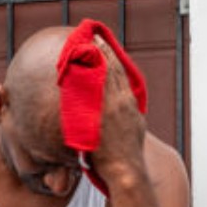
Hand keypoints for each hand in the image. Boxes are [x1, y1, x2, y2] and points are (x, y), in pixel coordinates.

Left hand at [88, 37, 147, 185]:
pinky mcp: (97, 114)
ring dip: (88, 59)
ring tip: (78, 45)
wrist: (126, 170)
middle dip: (100, 51)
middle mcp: (120, 100)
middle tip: (90, 36)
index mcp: (130, 102)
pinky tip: (71, 66)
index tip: (102, 45)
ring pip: (98, 75)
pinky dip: (80, 76)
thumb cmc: (129, 155)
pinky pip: (86, 90)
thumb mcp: (136, 130)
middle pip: (110, 68)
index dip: (111, 57)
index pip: (120, 73)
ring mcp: (109, 106)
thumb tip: (125, 110)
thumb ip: (129, 116)